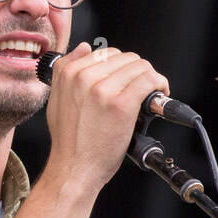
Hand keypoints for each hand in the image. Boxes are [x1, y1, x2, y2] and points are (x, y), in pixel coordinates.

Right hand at [43, 42, 170, 194]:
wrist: (73, 170)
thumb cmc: (69, 143)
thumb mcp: (57, 100)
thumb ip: (67, 71)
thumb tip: (84, 47)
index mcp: (69, 73)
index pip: (106, 53)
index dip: (121, 68)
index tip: (126, 81)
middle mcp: (84, 77)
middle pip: (126, 58)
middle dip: (136, 73)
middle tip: (140, 91)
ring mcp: (102, 89)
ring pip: (140, 66)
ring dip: (150, 79)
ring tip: (149, 95)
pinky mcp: (121, 104)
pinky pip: (149, 80)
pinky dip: (160, 85)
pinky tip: (159, 95)